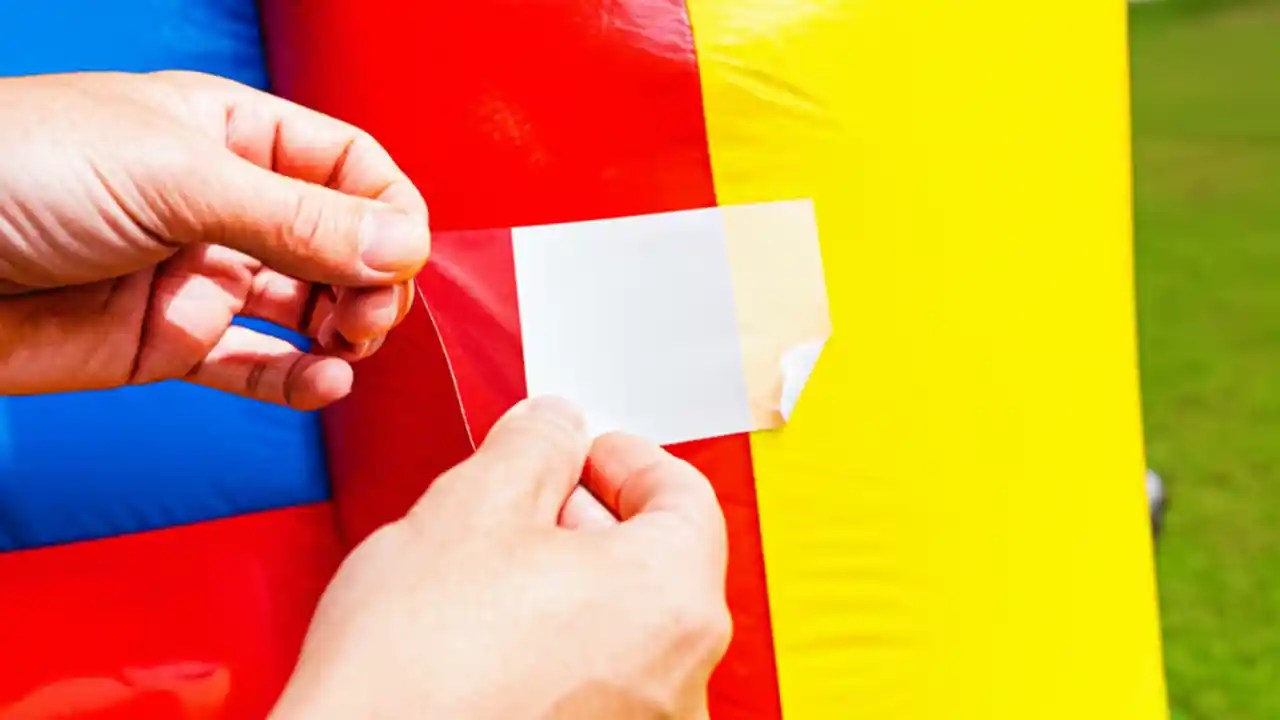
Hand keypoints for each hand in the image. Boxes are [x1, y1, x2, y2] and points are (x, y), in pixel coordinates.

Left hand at [0, 71, 429, 408]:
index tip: (402, 253)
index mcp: (231, 133)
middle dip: (374, 276)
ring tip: (348, 344)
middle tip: (371, 309)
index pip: (348, 166)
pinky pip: (256, 364)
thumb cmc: (12, 169)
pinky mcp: (170, 341)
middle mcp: (224, 203)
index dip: (388, 209)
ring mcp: (199, 274)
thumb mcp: (177, 176)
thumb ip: (297, 219)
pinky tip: (323, 381)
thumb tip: (402, 245)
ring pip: (308, 306)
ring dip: (346, 329)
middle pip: (341, 241)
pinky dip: (298, 379)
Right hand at [271, 397, 731, 718]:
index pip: (684, 494)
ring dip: (568, 583)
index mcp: (673, 600)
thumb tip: (553, 430)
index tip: (580, 447)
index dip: (622, 457)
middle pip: (655, 561)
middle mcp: (680, 677)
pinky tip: (486, 640)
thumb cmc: (415, 678)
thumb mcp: (470, 509)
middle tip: (525, 497)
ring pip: (622, 625)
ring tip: (487, 573)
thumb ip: (533, 446)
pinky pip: (595, 681)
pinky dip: (556, 647)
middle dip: (587, 516)